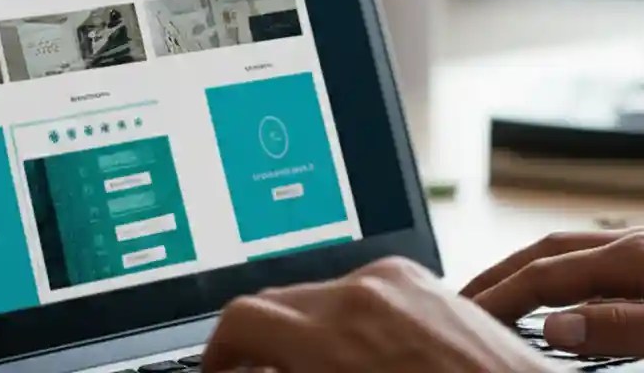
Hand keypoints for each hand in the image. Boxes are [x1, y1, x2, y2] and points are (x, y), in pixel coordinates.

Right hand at [204, 256, 564, 372]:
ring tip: (317, 370)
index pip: (242, 319)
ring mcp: (399, 279)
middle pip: (276, 300)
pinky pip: (362, 290)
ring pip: (318, 294)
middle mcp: (365, 291)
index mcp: (336, 332)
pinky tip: (359, 355)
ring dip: (303, 330)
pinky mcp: (426, 279)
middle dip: (261, 343)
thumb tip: (258, 372)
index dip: (218, 353)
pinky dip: (346, 320)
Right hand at [461, 228, 643, 372]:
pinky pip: (600, 263)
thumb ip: (619, 327)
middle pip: (549, 251)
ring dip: (529, 269)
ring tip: (498, 291)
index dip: (497, 294)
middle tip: (460, 299)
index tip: (459, 316)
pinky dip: (564, 274)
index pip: (545, 273)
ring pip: (573, 251)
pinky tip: (567, 292)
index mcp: (641, 258)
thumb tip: (549, 323)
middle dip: (500, 272)